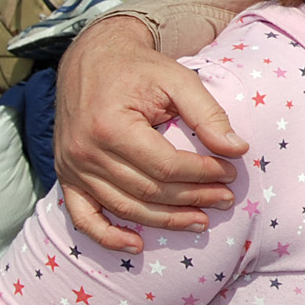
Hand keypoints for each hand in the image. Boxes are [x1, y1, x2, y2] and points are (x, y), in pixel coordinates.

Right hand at [54, 16, 247, 252]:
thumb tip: (238, 149)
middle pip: (149, 191)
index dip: (203, 174)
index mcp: (111, 127)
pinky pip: (83, 217)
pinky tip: (136, 246)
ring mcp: (72, 167)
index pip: (166, 166)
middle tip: (227, 199)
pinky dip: (107, 236)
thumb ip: (208, 113)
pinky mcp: (67, 176)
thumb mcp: (178, 79)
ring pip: (125, 208)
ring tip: (202, 221)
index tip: (231, 172)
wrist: (92, 58)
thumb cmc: (140, 68)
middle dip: (193, 199)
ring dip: (166, 220)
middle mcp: (86, 152)